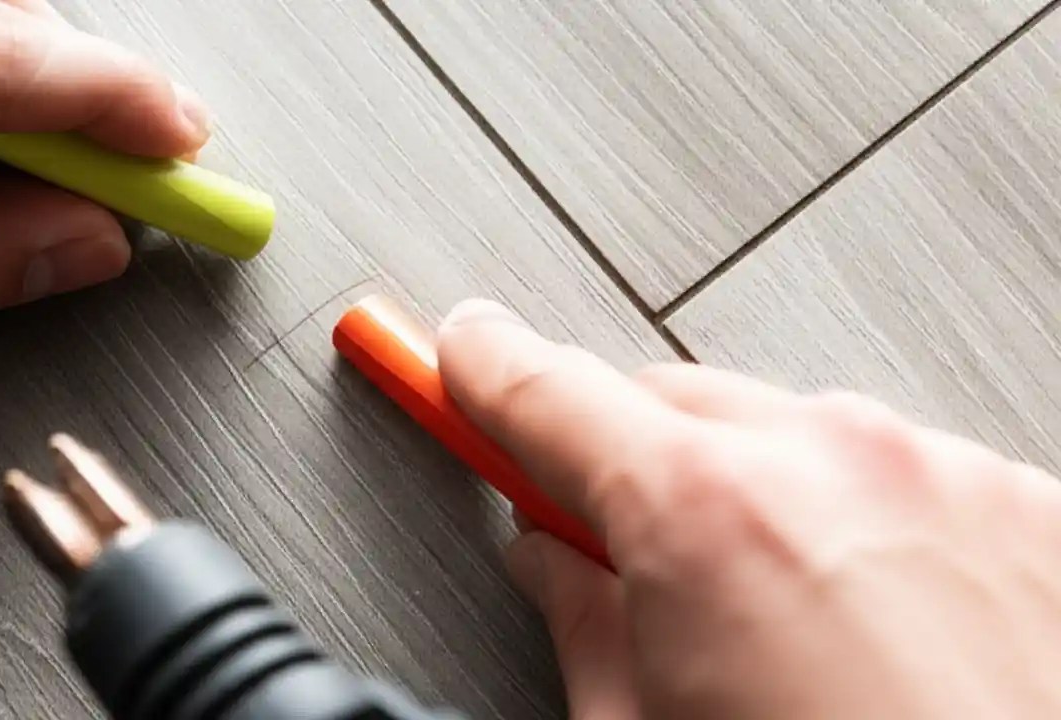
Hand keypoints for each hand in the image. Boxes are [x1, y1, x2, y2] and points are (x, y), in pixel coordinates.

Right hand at [437, 299, 1060, 718]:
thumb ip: (581, 624)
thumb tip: (555, 564)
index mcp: (707, 517)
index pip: (546, 395)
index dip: (484, 373)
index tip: (462, 356)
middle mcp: (832, 465)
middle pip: (671, 404)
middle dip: (627, 459)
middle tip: (612, 542)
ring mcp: (942, 478)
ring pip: (788, 434)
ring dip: (750, 493)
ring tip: (768, 621)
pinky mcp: (1026, 509)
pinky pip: (897, 472)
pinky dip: (856, 519)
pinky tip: (863, 621)